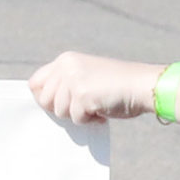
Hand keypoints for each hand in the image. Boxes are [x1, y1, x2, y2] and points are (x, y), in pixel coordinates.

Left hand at [28, 51, 162, 125]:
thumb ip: (65, 84)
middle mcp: (66, 67)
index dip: (43, 97)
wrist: (144, 85)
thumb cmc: (118, 86)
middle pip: (44, 100)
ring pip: (59, 111)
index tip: (58, 104)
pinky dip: (90, 120)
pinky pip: (76, 118)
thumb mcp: (86, 76)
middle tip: (82, 105)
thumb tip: (44, 103)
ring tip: (96, 104)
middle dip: (61, 109)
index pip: (35, 82)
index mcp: (65, 60)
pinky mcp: (82, 94)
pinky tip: (103, 109)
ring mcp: (73, 80)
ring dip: (78, 114)